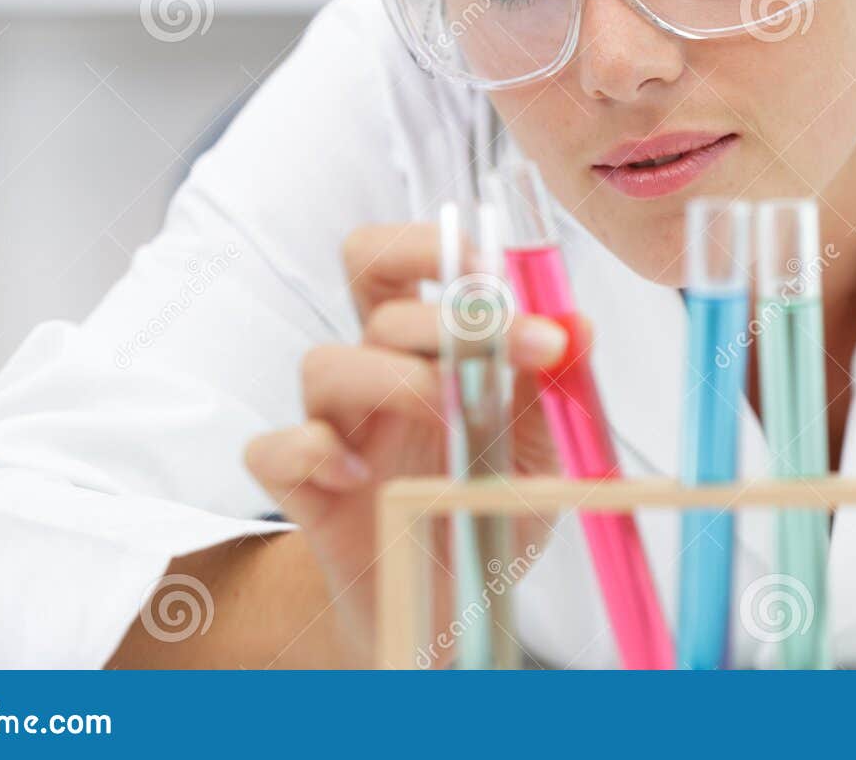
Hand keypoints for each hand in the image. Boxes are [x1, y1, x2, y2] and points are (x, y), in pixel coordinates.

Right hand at [244, 222, 568, 664]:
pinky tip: (364, 477)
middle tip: (500, 345)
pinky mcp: (305, 493)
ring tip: (448, 414)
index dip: (433, 247)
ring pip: (323, 363)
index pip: (401, 260)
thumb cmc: (488, 509)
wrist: (452, 608)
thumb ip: (555, 391)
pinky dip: (314, 452)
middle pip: (367, 293)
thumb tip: (581, 326)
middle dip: (438, 312)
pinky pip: (273, 450)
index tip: (494, 273)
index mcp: (425, 348)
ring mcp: (335, 430)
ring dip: (393, 378)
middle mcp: (375, 375)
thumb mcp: (541, 452)